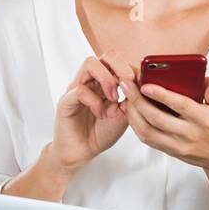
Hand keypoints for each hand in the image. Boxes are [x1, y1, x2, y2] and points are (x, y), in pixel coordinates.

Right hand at [47, 52, 132, 174]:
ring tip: (113, 98)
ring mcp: (76, 88)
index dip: (131, 69)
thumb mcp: (125, 114)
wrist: (82, 153)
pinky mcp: (66, 100)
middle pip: (104, 56)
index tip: (140, 84)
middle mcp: (90, 81)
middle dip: (120, 67)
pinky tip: (100, 113)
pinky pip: (80, 90)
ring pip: (90, 64)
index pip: (117, 61)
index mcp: (104, 82)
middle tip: (128, 84)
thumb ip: (131, 98)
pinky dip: (95, 101)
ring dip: (107, 79)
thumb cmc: (101, 133)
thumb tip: (142, 83)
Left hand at [121, 74, 208, 171]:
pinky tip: (131, 112)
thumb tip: (205, 79)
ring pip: (148, 131)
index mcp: (204, 120)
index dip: (161, 95)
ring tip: (125, 98)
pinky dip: (136, 125)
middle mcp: (189, 134)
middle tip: (126, 86)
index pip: (180, 105)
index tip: (145, 85)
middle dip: (138, 101)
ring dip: (132, 114)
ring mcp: (178, 145)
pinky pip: (148, 139)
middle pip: (157, 118)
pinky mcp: (170, 152)